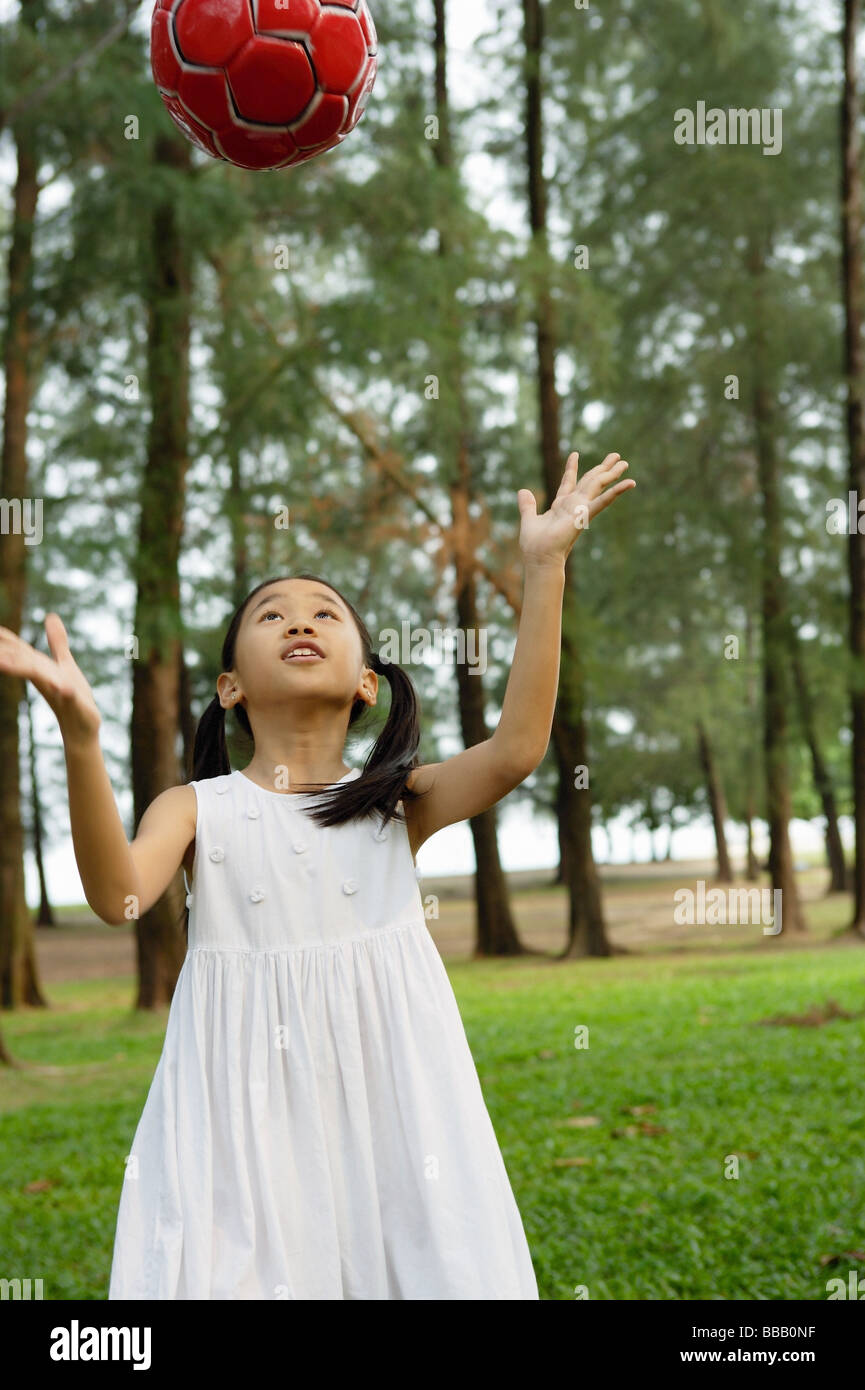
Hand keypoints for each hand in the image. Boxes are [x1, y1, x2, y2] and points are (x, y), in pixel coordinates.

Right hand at [0, 613, 101, 746]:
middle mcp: (46, 678)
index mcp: (41, 668)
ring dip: (25, 670)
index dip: (5, 640)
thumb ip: (57, 642)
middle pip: (23, 662)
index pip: (20, 651)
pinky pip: (70, 697)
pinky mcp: (76, 704)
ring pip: (40, 677)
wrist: (82, 728)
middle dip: (5, 657)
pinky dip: (66, 692)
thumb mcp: (65, 663)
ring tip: (4, 664)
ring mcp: (60, 691)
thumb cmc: (73, 695)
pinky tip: (64, 688)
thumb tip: (50, 616)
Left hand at [517, 451, 635, 565]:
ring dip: (611, 474)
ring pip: (598, 486)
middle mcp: (573, 505)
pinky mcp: (585, 515)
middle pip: (590, 481)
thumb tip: (522, 491)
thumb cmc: (535, 545)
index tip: (574, 453)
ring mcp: (581, 509)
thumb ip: (527, 505)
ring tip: (624, 462)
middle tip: (616, 455)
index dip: (571, 467)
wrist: (540, 557)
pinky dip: (616, 491)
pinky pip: (603, 501)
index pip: (568, 482)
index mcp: (561, 505)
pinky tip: (630, 483)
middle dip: (602, 467)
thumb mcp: (529, 519)